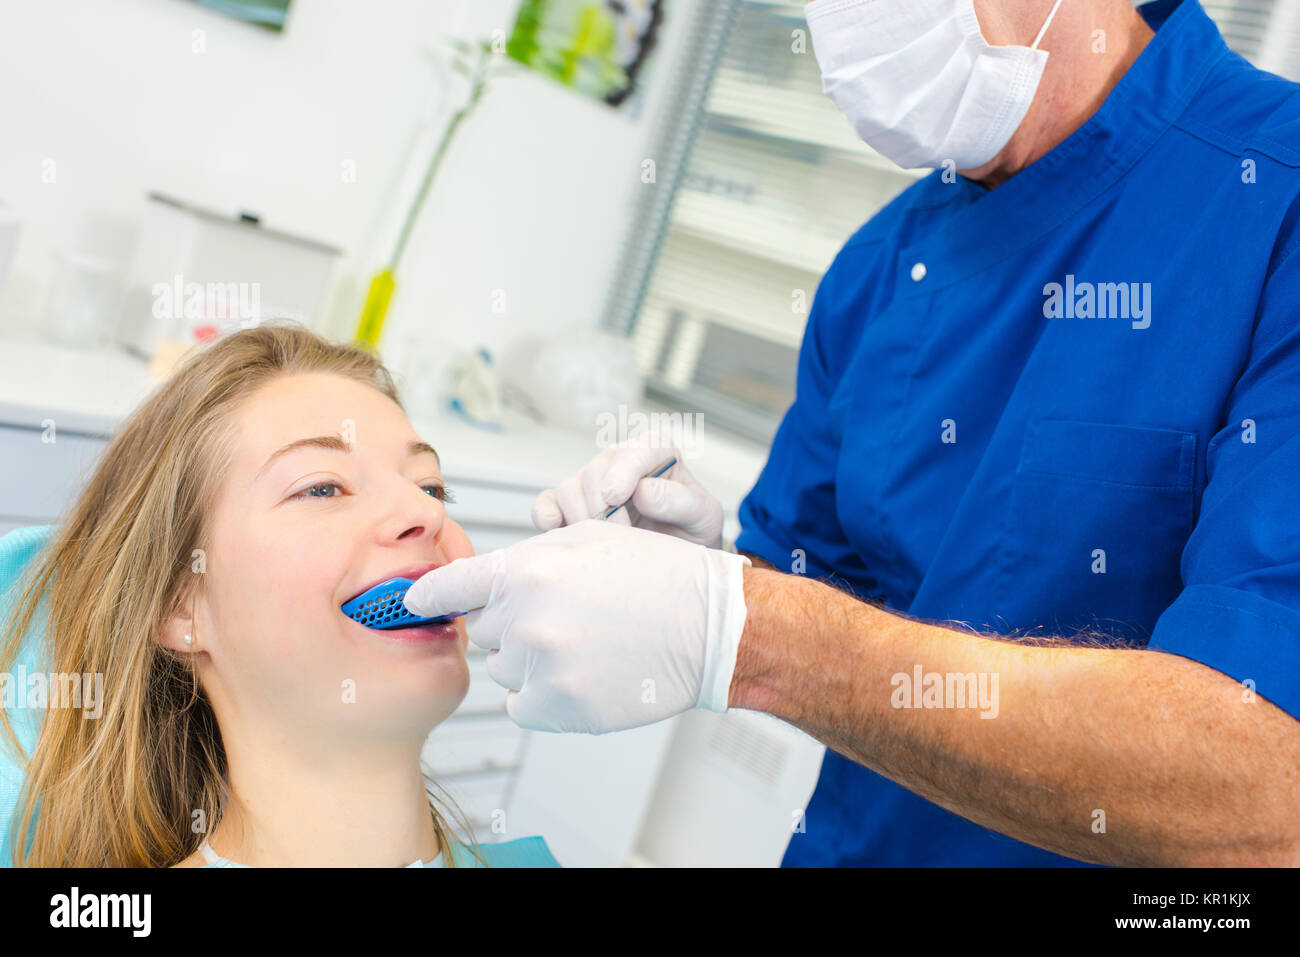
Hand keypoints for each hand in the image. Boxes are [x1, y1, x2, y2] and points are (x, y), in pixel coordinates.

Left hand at [402, 520, 751, 733]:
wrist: (706, 625)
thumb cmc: (654, 576)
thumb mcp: (586, 540)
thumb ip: (525, 559)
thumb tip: (480, 584)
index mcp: (527, 569)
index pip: (448, 588)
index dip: (427, 597)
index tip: (411, 604)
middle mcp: (527, 618)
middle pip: (482, 630)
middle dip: (509, 623)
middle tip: (560, 616)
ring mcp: (543, 666)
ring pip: (503, 669)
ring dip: (528, 660)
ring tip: (581, 644)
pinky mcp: (561, 708)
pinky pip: (522, 706)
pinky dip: (542, 696)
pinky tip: (580, 675)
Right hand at [531, 433, 725, 549]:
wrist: (677, 555)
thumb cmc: (693, 528)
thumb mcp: (704, 516)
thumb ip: (681, 501)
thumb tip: (643, 491)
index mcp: (656, 451)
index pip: (635, 450)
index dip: (622, 471)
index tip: (616, 496)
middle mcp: (619, 460)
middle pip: (595, 472)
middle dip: (605, 509)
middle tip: (623, 538)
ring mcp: (592, 481)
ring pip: (569, 489)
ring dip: (582, 520)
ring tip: (607, 544)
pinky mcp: (571, 504)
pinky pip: (546, 504)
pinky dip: (546, 517)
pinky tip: (561, 531)